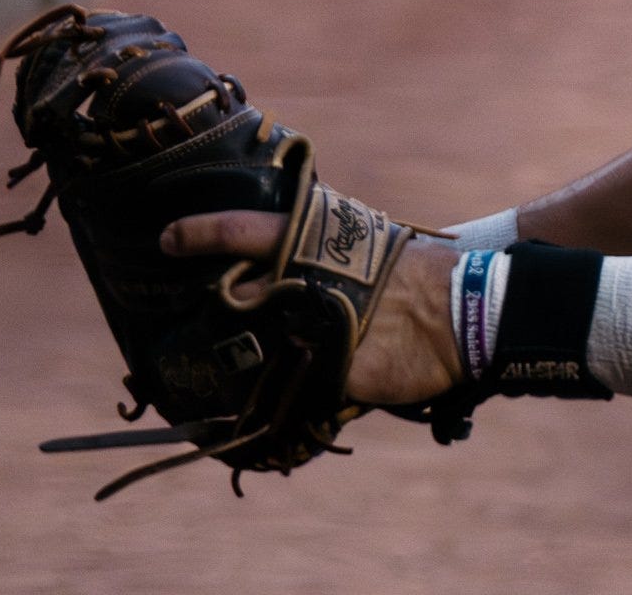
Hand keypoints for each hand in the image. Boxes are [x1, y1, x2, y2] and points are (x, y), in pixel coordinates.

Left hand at [162, 212, 466, 410]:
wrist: (464, 310)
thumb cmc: (414, 273)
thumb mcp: (364, 247)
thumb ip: (319, 259)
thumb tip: (282, 265)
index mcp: (316, 242)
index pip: (245, 231)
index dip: (202, 233)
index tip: (167, 238)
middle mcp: (307, 281)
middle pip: (237, 295)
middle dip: (217, 307)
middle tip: (203, 312)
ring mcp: (318, 326)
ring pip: (257, 347)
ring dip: (246, 357)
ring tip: (244, 362)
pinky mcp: (335, 369)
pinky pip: (293, 388)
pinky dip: (282, 394)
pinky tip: (274, 400)